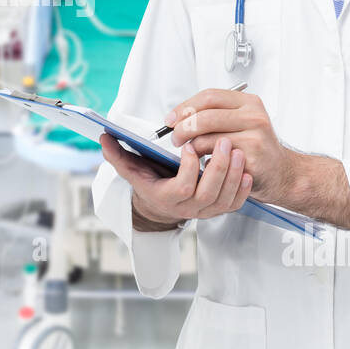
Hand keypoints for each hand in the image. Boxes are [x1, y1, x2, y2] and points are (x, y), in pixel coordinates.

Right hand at [99, 132, 251, 227]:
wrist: (161, 206)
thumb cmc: (149, 184)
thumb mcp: (131, 170)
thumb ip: (117, 154)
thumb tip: (103, 137)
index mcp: (167, 197)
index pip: (183, 188)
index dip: (190, 169)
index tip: (191, 147)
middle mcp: (188, 208)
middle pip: (208, 193)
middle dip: (219, 168)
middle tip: (225, 142)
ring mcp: (205, 211)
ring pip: (225, 199)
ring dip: (234, 175)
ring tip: (238, 151)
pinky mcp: (218, 209)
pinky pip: (235, 203)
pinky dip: (243, 189)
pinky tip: (246, 170)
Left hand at [164, 88, 293, 201]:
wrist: (280, 172)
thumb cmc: (255, 147)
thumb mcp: (239, 122)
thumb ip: (214, 115)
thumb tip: (178, 116)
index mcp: (248, 102)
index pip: (209, 96)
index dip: (185, 107)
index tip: (172, 119)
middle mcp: (254, 116)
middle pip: (205, 115)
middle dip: (183, 127)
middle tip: (175, 137)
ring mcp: (254, 136)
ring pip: (207, 137)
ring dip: (191, 146)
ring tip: (191, 151)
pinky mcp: (251, 157)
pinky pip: (215, 157)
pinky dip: (204, 161)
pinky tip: (206, 163)